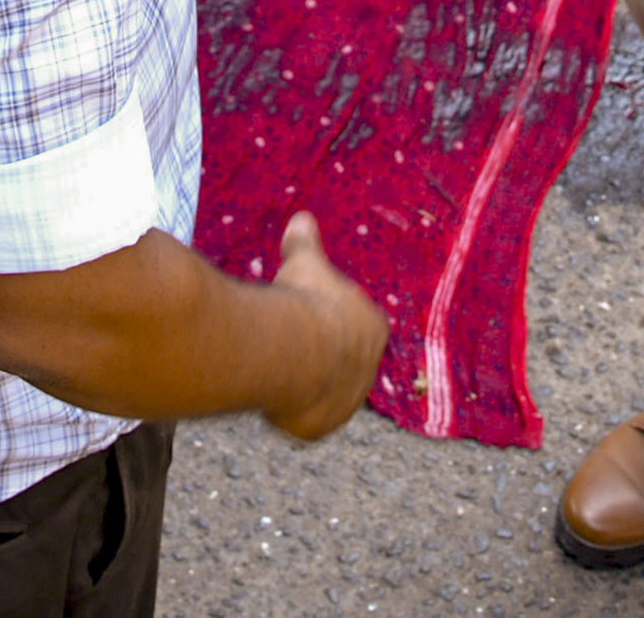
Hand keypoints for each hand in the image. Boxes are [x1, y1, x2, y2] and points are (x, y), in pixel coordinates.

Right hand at [259, 212, 391, 439]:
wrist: (295, 351)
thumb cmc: (306, 301)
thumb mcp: (306, 263)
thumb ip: (305, 244)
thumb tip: (301, 217)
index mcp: (373, 328)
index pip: (358, 324)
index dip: (331, 317)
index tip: (308, 311)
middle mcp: (367, 370)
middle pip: (342, 361)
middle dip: (319, 353)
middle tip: (288, 341)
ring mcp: (345, 403)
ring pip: (324, 392)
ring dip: (305, 383)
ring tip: (276, 367)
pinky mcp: (319, 426)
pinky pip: (304, 418)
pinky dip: (289, 409)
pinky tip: (270, 394)